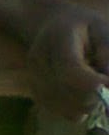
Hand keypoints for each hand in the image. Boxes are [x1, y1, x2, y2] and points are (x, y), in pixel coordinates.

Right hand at [26, 3, 108, 119]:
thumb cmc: (82, 25)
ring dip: (87, 106)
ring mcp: (33, 77)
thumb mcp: (100, 29)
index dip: (94, 85)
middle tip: (105, 87)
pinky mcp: (34, 90)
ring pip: (63, 107)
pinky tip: (83, 96)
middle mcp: (39, 60)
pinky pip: (58, 111)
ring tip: (95, 90)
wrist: (49, 23)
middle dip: (95, 98)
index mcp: (57, 40)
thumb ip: (106, 53)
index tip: (108, 84)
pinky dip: (75, 109)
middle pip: (68, 94)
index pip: (70, 72)